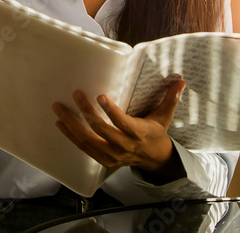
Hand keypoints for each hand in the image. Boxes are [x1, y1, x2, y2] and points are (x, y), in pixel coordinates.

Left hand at [52, 80, 185, 179]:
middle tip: (76, 94)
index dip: (111, 111)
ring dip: (71, 124)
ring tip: (58, 109)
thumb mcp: (164, 116)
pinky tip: (60, 123)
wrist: (153, 159)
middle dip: (86, 112)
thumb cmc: (156, 133)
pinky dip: (70, 136)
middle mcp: (123, 146)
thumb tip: (181, 80)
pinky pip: (83, 148)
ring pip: (87, 140)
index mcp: (138, 133)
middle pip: (101, 129)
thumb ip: (170, 98)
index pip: (122, 123)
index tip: (100, 96)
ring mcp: (111, 154)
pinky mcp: (102, 159)